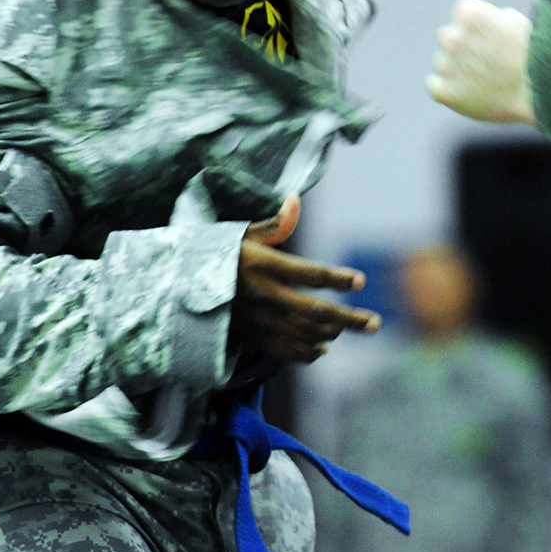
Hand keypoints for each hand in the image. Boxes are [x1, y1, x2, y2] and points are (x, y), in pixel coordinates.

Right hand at [230, 194, 376, 363]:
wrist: (175, 288)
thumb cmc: (215, 255)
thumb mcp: (241, 235)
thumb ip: (275, 224)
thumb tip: (296, 199)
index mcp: (262, 264)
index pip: (309, 273)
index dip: (337, 278)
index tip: (360, 281)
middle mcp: (262, 294)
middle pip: (316, 311)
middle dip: (350, 318)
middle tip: (375, 323)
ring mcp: (256, 319)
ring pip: (304, 333)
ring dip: (332, 333)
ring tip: (351, 326)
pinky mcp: (248, 337)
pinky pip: (284, 351)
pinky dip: (307, 352)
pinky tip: (322, 348)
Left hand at [426, 0, 534, 124]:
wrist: (540, 94)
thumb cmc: (535, 57)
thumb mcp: (518, 24)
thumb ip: (494, 18)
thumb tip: (487, 20)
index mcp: (469, 12)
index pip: (462, 14)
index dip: (478, 27)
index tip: (492, 39)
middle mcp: (452, 36)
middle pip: (449, 38)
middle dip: (464, 48)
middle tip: (487, 62)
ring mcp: (446, 65)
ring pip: (442, 62)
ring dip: (456, 68)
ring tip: (485, 80)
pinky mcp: (443, 91)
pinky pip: (434, 85)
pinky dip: (447, 88)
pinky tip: (468, 91)